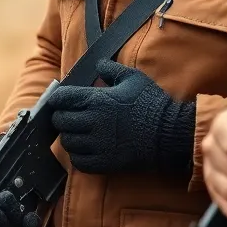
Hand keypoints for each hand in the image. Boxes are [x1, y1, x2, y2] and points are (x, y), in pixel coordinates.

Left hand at [48, 59, 194, 175]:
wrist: (169, 133)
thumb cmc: (152, 103)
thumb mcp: (133, 78)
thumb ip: (111, 69)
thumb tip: (98, 63)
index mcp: (98, 99)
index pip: (62, 99)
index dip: (57, 99)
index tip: (60, 101)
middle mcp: (94, 122)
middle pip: (61, 121)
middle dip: (61, 118)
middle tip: (68, 117)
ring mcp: (98, 144)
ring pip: (68, 142)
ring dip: (69, 137)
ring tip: (77, 134)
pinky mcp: (105, 162)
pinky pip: (78, 162)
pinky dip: (77, 156)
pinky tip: (85, 150)